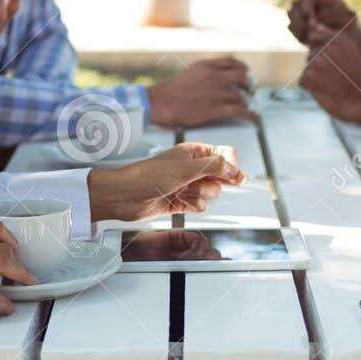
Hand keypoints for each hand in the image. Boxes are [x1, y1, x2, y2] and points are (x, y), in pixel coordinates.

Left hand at [88, 142, 246, 222]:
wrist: (124, 197)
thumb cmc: (147, 176)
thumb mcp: (185, 168)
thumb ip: (214, 167)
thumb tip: (235, 168)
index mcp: (192, 152)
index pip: (221, 156)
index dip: (229, 166)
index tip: (236, 176)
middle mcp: (191, 168)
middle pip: (219, 178)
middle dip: (210, 184)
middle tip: (195, 182)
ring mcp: (186, 185)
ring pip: (210, 194)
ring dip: (199, 196)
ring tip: (182, 192)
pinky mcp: (181, 202)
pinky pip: (200, 206)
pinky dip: (192, 206)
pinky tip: (179, 202)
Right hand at [146, 57, 254, 127]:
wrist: (161, 102)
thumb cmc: (171, 90)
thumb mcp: (190, 72)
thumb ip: (205, 71)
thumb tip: (219, 75)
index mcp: (207, 66)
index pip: (231, 62)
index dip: (242, 67)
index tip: (246, 72)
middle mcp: (214, 77)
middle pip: (241, 77)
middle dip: (247, 84)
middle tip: (249, 89)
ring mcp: (216, 93)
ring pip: (239, 96)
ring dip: (243, 102)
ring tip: (243, 106)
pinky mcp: (215, 109)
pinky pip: (239, 111)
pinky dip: (250, 114)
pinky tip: (254, 118)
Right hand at [286, 0, 357, 45]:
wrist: (353, 41)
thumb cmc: (353, 28)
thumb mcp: (349, 20)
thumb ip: (334, 16)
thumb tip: (315, 21)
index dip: (306, 9)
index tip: (312, 24)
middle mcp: (314, 1)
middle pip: (294, 4)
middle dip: (299, 20)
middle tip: (308, 34)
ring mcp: (305, 11)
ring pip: (290, 15)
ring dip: (296, 27)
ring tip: (308, 39)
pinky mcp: (301, 23)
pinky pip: (291, 27)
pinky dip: (297, 35)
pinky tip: (308, 42)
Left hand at [300, 26, 360, 123]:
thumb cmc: (358, 77)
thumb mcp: (353, 52)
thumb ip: (334, 38)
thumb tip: (314, 26)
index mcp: (338, 38)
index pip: (314, 36)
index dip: (320, 50)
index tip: (332, 62)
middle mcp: (327, 47)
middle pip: (311, 55)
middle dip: (319, 66)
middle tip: (336, 76)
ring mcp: (317, 61)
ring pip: (307, 68)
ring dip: (316, 78)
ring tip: (332, 84)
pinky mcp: (309, 76)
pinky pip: (303, 81)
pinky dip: (311, 88)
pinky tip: (326, 91)